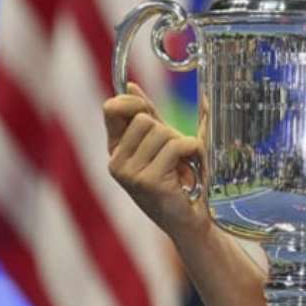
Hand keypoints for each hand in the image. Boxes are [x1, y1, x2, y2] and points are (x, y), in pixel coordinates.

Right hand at [104, 83, 208, 239]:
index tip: (150, 111)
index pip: (112, 108)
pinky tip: (189, 171)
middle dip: (169, 131)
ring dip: (182, 145)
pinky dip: (192, 152)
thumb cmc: (180, 180)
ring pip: (161, 132)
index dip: (135, 102)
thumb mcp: (163, 142)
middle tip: (176, 156)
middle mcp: (116, 162)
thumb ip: (151, 115)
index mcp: (115, 150)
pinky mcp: (147, 181)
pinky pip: (176, 147)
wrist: (191, 219)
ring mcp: (129, 173)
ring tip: (182, 166)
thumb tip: (132, 86)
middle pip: (144, 119)